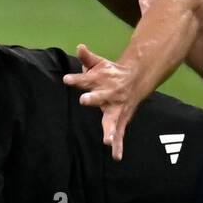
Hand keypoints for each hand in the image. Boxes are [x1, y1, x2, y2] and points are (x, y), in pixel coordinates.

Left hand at [62, 44, 141, 160]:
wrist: (135, 79)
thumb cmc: (110, 72)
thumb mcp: (98, 62)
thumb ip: (87, 57)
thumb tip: (79, 46)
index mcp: (99, 80)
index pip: (84, 79)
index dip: (76, 79)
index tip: (66, 79)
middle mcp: (108, 95)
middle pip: (99, 97)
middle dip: (92, 99)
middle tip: (84, 100)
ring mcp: (115, 109)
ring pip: (112, 120)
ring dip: (110, 130)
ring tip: (107, 140)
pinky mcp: (120, 119)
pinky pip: (120, 134)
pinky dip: (119, 146)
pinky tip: (116, 157)